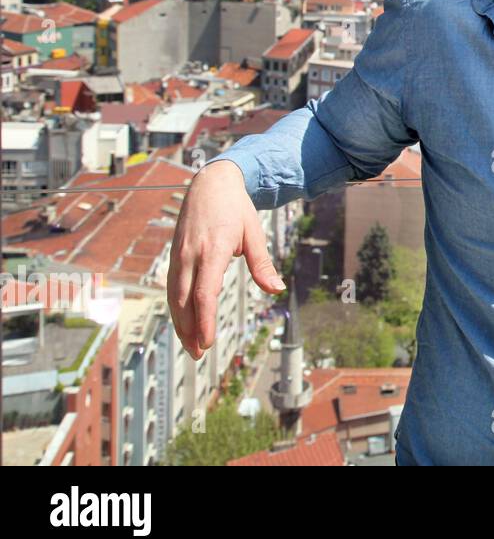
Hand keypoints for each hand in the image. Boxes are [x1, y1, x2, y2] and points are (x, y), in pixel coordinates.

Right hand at [168, 160, 284, 360]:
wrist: (210, 184)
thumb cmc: (235, 208)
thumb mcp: (254, 232)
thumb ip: (262, 263)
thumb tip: (276, 288)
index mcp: (212, 250)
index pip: (205, 293)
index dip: (205, 320)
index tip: (209, 341)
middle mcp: (191, 255)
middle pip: (185, 301)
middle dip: (190, 330)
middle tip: (199, 354)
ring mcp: (179, 256)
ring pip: (174, 296)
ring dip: (180, 323)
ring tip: (190, 346)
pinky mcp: (174, 256)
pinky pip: (172, 287)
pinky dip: (176, 308)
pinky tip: (183, 322)